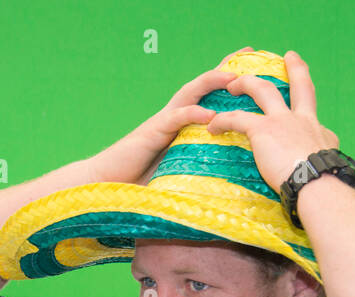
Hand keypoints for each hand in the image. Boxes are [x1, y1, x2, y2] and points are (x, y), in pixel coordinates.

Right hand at [87, 47, 256, 184]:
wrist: (105, 183)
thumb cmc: (138, 181)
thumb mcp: (175, 170)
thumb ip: (193, 163)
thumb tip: (221, 174)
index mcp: (179, 125)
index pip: (205, 96)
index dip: (225, 81)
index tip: (249, 70)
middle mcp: (171, 117)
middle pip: (200, 86)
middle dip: (224, 70)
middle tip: (248, 54)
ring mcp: (161, 123)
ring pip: (189, 94)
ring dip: (211, 83)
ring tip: (232, 78)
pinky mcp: (151, 133)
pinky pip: (175, 119)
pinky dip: (192, 114)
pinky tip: (208, 112)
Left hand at [206, 50, 339, 192]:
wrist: (316, 183)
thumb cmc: (323, 182)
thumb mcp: (328, 162)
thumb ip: (322, 151)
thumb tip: (323, 153)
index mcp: (315, 127)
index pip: (309, 101)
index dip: (303, 80)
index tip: (298, 65)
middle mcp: (300, 118)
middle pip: (297, 84)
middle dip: (294, 68)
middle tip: (287, 57)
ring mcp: (281, 121)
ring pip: (262, 89)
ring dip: (246, 83)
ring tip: (231, 86)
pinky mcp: (263, 130)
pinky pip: (236, 118)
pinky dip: (222, 120)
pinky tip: (212, 127)